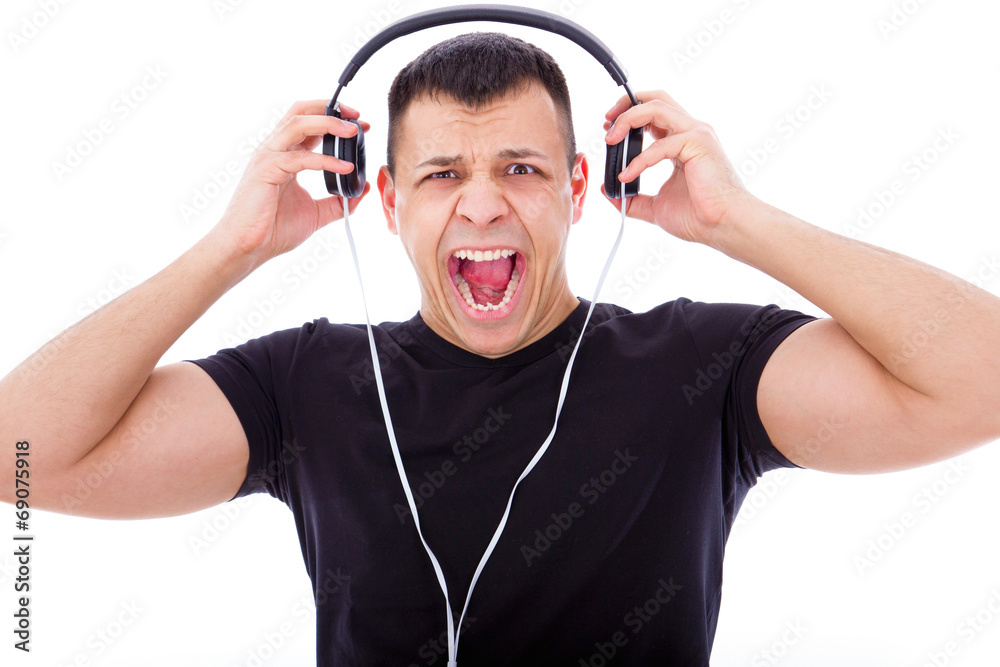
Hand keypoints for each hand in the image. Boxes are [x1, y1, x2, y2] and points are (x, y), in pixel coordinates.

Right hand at [214, 99, 371, 265]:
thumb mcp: (317, 213)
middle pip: (300, 111)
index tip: (361, 124)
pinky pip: (300, 158)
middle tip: (358, 117)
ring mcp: (268, 157)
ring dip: (328, 123)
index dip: (335, 119)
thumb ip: (339, 201)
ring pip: (298, 124)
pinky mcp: (266, 170)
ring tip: (353, 132)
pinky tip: (345, 168)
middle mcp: (275, 150)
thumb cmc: (274, 229)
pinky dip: (325, 160)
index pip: (309, 124)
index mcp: (286, 155)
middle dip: (331, 109)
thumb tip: (363, 189)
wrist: (249, 247)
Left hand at [602, 90, 755, 246]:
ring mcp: (696, 134)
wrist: (723, 226)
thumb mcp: (655, 207)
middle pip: (655, 98)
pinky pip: (661, 144)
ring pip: (656, 107)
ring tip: (611, 140)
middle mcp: (690, 131)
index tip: (609, 128)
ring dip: (628, 119)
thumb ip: (633, 199)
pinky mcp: (698, 144)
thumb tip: (608, 192)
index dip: (628, 114)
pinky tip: (627, 175)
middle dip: (625, 104)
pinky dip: (640, 159)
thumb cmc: (698, 216)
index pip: (653, 113)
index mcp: (682, 141)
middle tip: (606, 123)